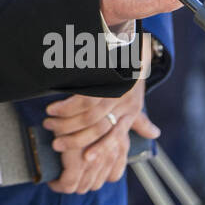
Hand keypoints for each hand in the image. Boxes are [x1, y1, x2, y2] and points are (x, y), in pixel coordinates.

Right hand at [43, 82, 159, 193]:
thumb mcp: (140, 97)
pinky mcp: (100, 79)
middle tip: (56, 145)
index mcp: (130, 113)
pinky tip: (52, 109)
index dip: (100, 149)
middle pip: (98, 129)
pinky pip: (81, 99)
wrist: (129, 44)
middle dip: (76, 140)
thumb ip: (142, 120)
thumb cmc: (130, 76)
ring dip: (66, 124)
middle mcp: (122, 104)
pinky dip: (66, 107)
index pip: (115, 137)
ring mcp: (111, 92)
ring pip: (88, 117)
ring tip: (49, 125)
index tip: (85, 160)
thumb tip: (155, 134)